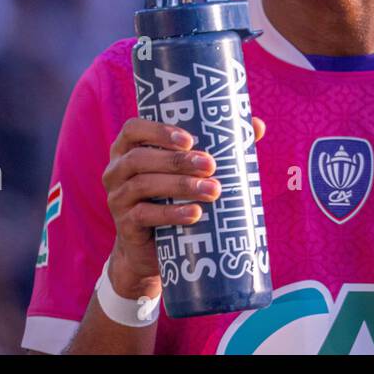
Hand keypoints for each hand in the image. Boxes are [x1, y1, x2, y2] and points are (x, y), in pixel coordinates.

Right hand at [102, 114, 266, 297]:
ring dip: (180, 186)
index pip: (133, 129)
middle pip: (140, 158)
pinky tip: (194, 214)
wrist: (153, 248)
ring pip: (143, 185)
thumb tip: (257, 125)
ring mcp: (117, 198)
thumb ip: (218, 146)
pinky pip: (143, 216)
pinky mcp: (125, 225)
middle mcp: (116, 170)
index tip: (190, 139)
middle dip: (177, 161)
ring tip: (213, 191)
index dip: (158, 131)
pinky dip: (171, 214)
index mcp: (128, 149)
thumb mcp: (189, 171)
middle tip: (211, 166)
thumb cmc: (175, 196)